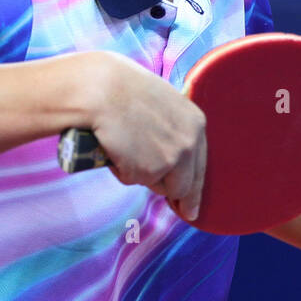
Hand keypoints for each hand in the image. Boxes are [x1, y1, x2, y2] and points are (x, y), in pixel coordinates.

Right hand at [80, 51, 206, 220]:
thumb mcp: (162, 102)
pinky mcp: (149, 170)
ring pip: (159, 186)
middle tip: (181, 211)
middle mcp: (190, 142)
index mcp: (196, 123)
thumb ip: (173, 125)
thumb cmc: (123, 89)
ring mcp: (171, 158)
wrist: (100, 89)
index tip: (192, 207)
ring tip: (126, 148)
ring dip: (143, 176)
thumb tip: (172, 151)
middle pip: (185, 185)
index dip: (195, 188)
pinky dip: (122, 171)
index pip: (200, 165)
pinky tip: (116, 149)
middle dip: (180, 199)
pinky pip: (133, 180)